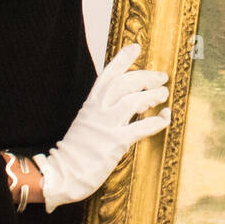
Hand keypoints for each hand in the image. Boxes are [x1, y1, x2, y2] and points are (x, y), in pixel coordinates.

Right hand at [32, 42, 170, 211]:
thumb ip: (101, 113)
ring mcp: (106, 127)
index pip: (107, 76)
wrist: (59, 176)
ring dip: (152, 95)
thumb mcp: (85, 125)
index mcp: (90, 106)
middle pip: (124, 84)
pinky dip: (156, 121)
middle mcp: (98, 112)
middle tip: (161, 77)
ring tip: (163, 94)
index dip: (122, 60)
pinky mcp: (114, 144)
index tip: (135, 47)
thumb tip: (124, 104)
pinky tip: (165, 118)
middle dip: (144, 76)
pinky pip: (141, 128)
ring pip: (133, 101)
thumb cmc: (75, 153)